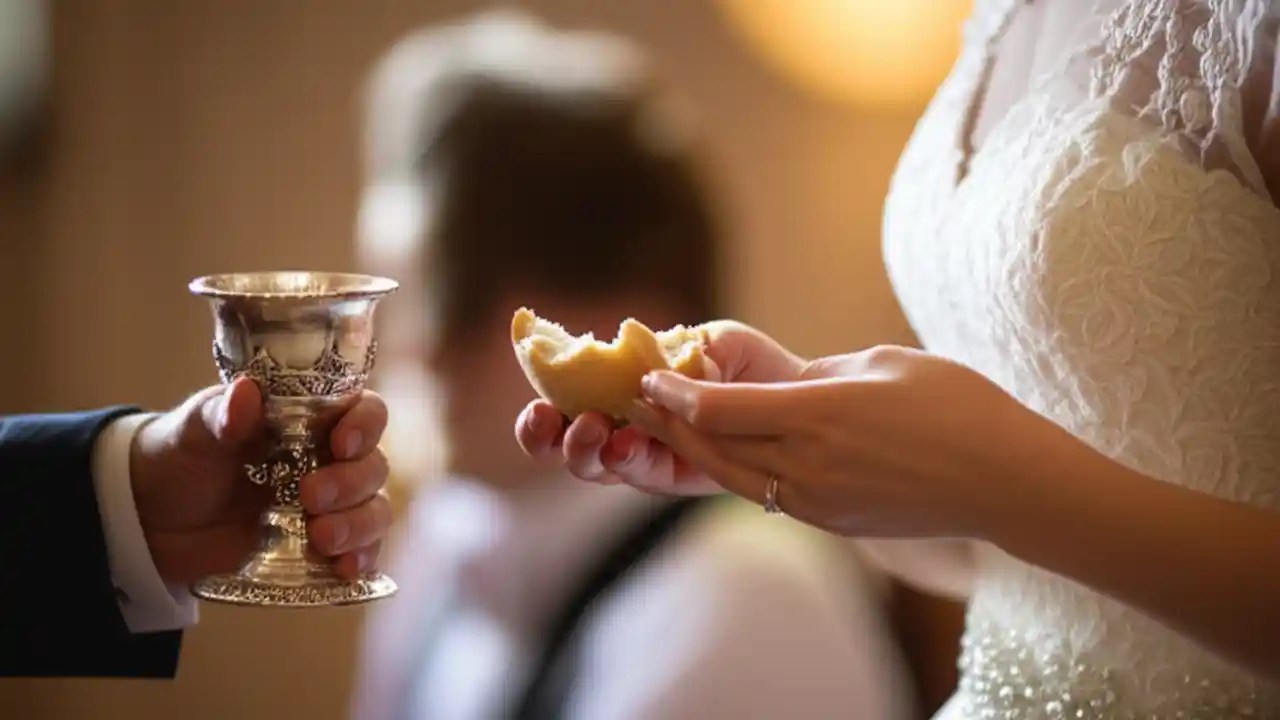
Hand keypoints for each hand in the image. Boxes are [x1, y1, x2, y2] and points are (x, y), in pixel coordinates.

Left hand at [129, 377, 391, 583]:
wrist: (152, 520)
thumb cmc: (180, 458)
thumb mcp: (193, 432)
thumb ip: (221, 415)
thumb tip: (247, 393)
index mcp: (309, 419)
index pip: (364, 410)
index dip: (366, 424)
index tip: (342, 443)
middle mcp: (329, 458)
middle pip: (373, 464)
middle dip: (352, 483)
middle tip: (310, 496)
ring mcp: (329, 504)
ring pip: (374, 509)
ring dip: (358, 525)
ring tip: (321, 538)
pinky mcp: (321, 544)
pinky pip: (361, 551)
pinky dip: (361, 559)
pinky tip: (343, 569)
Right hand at [513, 320, 805, 493]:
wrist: (800, 394)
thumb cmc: (748, 364)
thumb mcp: (709, 343)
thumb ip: (671, 352)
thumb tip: (638, 361)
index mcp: (619, 394)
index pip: (565, 403)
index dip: (540, 407)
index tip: (532, 398)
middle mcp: (625, 430)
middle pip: (567, 446)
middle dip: (548, 438)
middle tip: (547, 421)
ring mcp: (650, 458)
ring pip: (598, 467)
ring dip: (584, 451)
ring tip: (591, 428)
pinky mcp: (680, 478)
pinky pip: (644, 476)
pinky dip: (629, 460)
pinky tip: (628, 442)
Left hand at [627, 346, 1090, 537]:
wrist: (1005, 481)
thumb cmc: (956, 406)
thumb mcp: (883, 364)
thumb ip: (820, 374)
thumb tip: (783, 385)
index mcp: (818, 413)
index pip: (718, 407)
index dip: (675, 392)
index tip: (649, 374)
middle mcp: (808, 463)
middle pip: (713, 448)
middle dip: (672, 424)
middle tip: (645, 400)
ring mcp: (818, 499)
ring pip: (735, 477)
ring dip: (699, 452)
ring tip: (675, 428)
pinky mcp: (832, 522)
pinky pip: (769, 493)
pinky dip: (740, 471)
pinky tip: (733, 452)